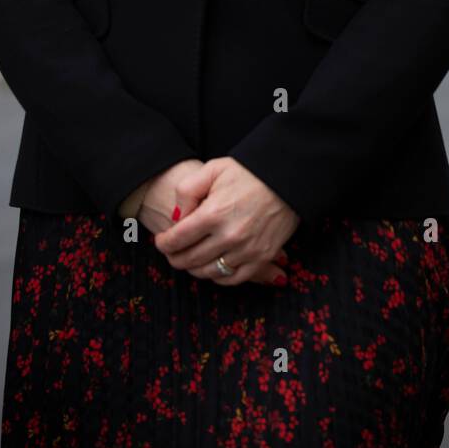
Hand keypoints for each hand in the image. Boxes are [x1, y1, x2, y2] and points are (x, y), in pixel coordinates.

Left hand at [152, 157, 299, 286]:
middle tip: (171, 253)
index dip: (164, 243)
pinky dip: (218, 277)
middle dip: (175, 258)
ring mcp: (247, 250)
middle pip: (190, 259)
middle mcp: (229, 236)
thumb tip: (175, 218)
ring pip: (209, 272)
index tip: (161, 241)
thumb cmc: (248, 171)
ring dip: (194, 269)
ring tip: (189, 260)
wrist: (287, 177)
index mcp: (213, 213)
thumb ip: (187, 191)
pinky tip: (212, 268)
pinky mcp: (262, 257)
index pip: (177, 239)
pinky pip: (233, 278)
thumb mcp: (213, 169)